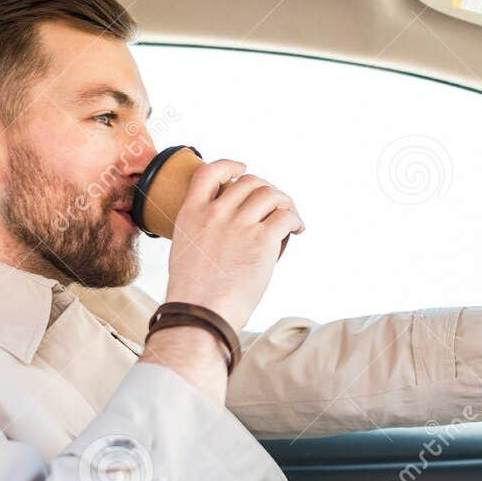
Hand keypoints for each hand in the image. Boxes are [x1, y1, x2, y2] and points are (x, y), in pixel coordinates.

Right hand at [163, 159, 304, 329]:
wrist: (201, 315)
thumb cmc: (194, 295)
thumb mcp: (185, 250)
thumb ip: (202, 232)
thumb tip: (225, 231)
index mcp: (191, 213)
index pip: (210, 173)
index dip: (229, 165)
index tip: (243, 169)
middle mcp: (216, 213)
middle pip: (249, 182)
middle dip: (266, 189)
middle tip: (275, 205)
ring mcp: (239, 224)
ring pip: (271, 194)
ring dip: (285, 203)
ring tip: (291, 218)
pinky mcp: (262, 240)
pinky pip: (286, 217)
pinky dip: (295, 221)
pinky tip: (296, 231)